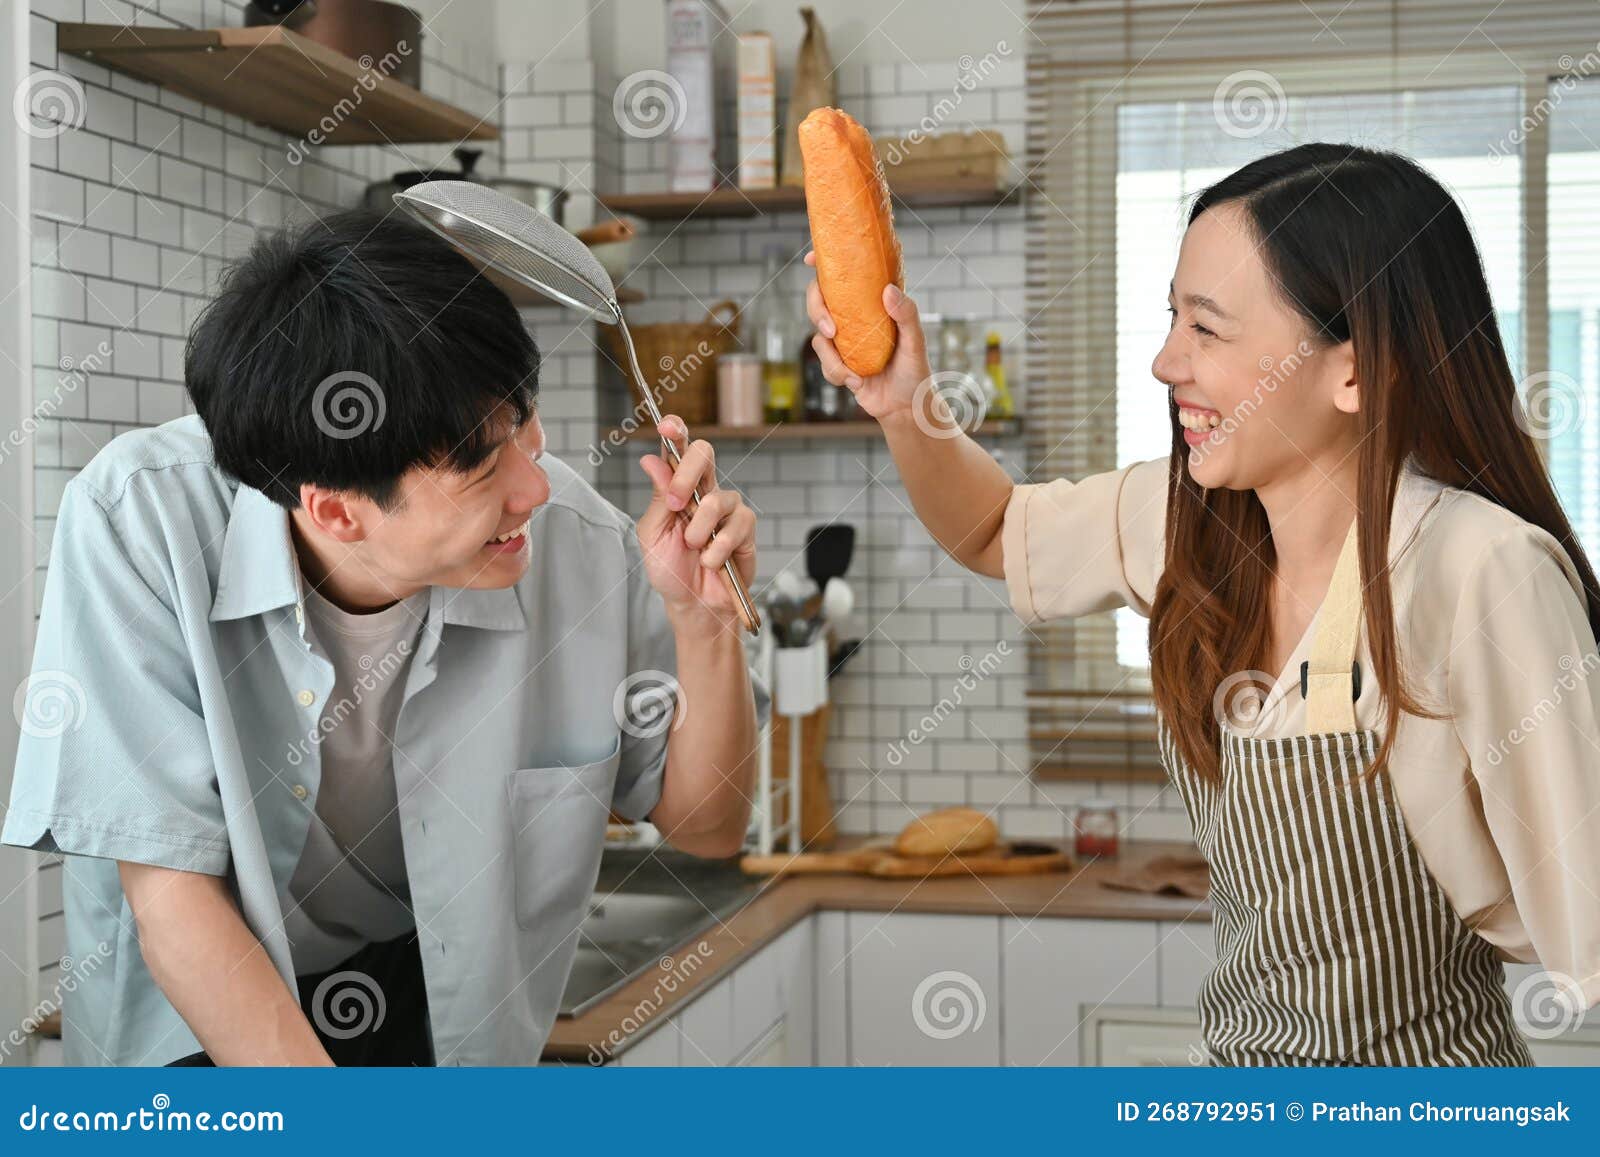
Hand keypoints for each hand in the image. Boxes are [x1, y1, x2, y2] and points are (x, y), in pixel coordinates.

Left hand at [636, 415, 756, 624]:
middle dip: (686, 477)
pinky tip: (712, 560)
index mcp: (676, 488)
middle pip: (703, 453)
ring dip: (699, 530)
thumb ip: (656, 498)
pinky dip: (718, 547)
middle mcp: (703, 490)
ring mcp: (726, 507)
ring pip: (716, 497)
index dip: (675, 430)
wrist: (694, 604)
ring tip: (694, 549)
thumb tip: (651, 460)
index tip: (667, 426)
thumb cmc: (670, 569)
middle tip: (675, 506)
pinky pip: (736, 525)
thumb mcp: (652, 535)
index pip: (677, 449)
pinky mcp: (745, 527)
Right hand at [804, 249, 931, 421]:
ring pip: (818, 337)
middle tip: (831, 330)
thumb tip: (887, 290)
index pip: (847, 277)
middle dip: (817, 311)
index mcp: (872, 304)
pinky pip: (824, 364)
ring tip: (854, 376)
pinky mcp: (838, 364)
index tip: (811, 259)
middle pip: (820, 300)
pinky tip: (857, 383)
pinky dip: (838, 375)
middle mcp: (854, 318)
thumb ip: (907, 315)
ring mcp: (844, 341)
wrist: (906, 409)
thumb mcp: (916, 342)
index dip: (825, 265)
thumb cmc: (915, 371)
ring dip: (831, 357)